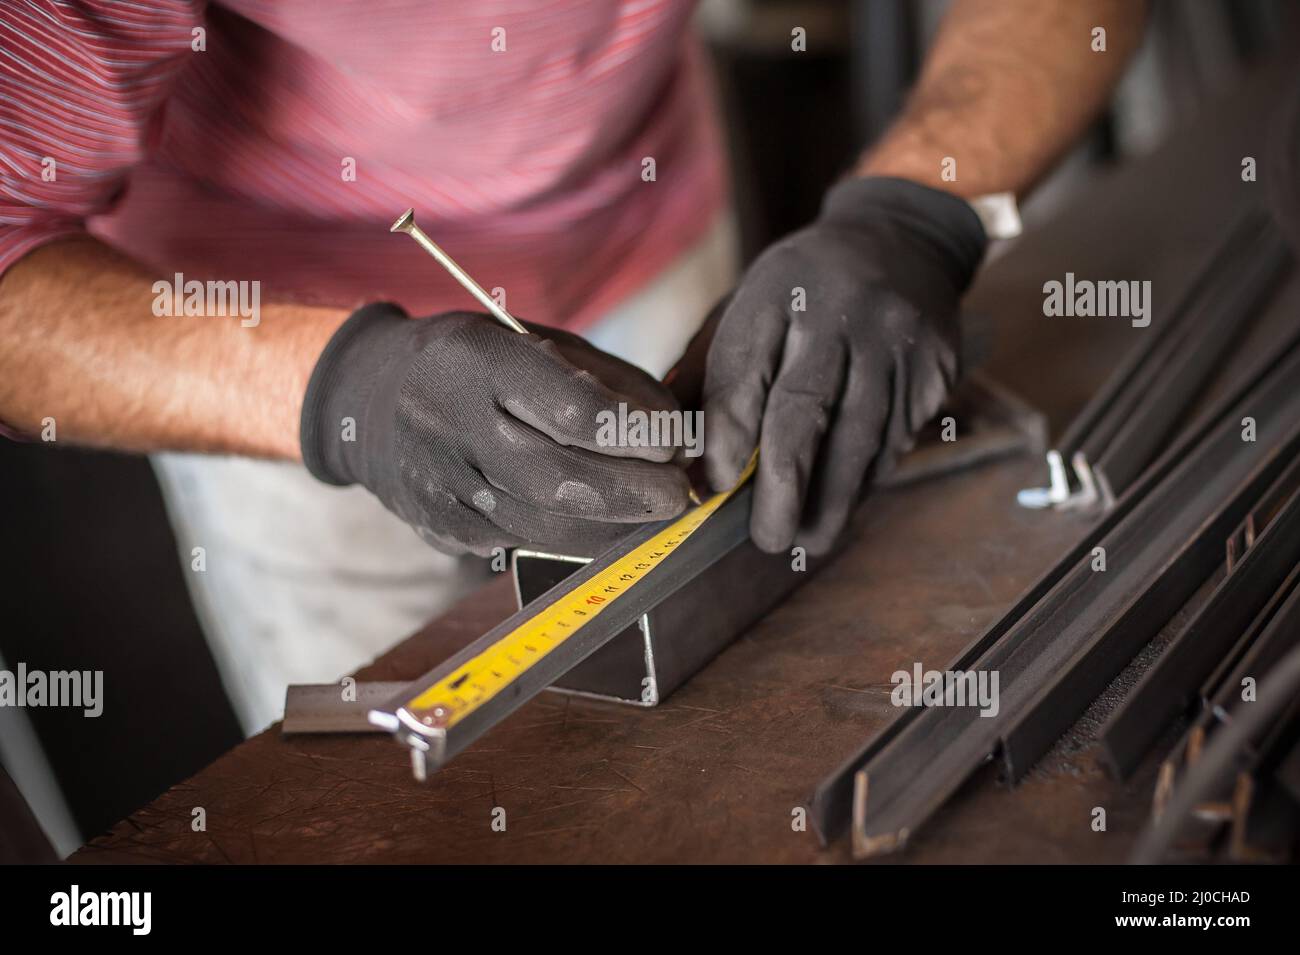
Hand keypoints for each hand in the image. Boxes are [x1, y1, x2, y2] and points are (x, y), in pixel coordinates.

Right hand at [300, 305, 691, 555]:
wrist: (366, 400)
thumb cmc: (470, 363)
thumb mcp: (529, 340)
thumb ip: (604, 379)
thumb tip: (677, 432)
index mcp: (479, 363)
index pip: (573, 409)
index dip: (634, 434)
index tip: (674, 441)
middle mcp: (453, 425)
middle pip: (561, 481)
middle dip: (634, 494)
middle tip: (678, 495)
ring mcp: (442, 484)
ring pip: (545, 526)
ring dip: (613, 528)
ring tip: (653, 514)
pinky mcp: (441, 527)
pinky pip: (521, 544)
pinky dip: (575, 540)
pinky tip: (607, 527)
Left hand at [693, 177, 986, 553]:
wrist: (903, 239)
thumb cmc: (804, 289)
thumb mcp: (748, 304)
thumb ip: (709, 374)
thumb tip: (676, 456)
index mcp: (776, 290)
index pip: (743, 367)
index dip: (727, 433)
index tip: (715, 485)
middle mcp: (839, 309)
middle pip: (806, 407)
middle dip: (784, 484)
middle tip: (768, 537)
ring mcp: (895, 339)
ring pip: (862, 434)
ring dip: (834, 497)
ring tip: (808, 539)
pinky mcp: (935, 365)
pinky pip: (899, 436)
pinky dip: (869, 476)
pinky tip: (847, 500)